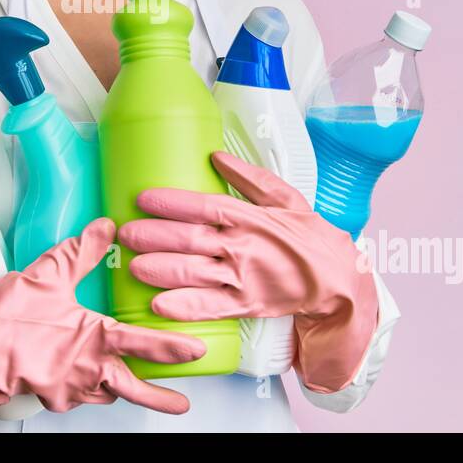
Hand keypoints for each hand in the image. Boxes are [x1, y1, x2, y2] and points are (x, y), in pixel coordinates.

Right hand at [0, 217, 206, 422]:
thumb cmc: (7, 318)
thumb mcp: (49, 274)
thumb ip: (82, 251)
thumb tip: (106, 228)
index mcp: (94, 339)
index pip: (145, 344)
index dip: (174, 347)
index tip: (196, 349)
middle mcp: (87, 370)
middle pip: (133, 388)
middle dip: (160, 398)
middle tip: (180, 404)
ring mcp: (66, 389)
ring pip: (101, 391)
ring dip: (113, 387)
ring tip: (120, 380)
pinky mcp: (46, 398)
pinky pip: (71, 393)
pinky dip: (79, 386)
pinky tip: (74, 373)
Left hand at [118, 150, 378, 393]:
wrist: (337, 278)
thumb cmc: (307, 234)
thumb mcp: (285, 198)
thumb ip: (249, 178)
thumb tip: (215, 155)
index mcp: (250, 216)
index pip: (203, 206)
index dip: (170, 202)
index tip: (143, 199)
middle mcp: (243, 246)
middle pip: (189, 240)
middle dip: (152, 236)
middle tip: (125, 233)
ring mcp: (244, 278)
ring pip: (193, 273)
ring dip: (159, 270)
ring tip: (132, 265)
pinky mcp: (247, 304)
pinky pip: (211, 307)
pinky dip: (185, 307)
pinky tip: (159, 305)